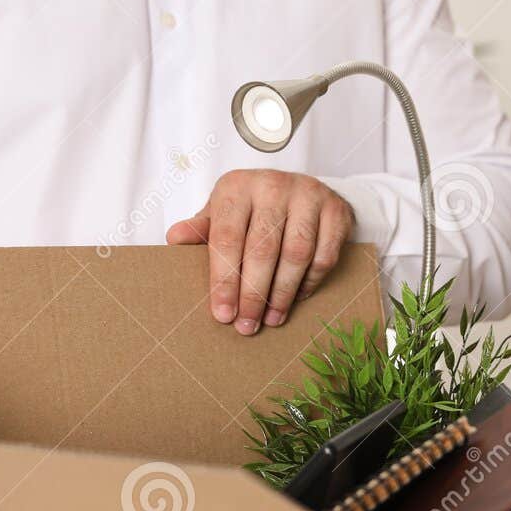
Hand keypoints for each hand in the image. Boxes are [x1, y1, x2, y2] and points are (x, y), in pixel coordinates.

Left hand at [166, 169, 353, 333]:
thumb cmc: (253, 207)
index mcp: (236, 187)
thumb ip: (201, 229)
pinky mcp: (336, 210)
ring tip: (271, 319)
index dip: (224, 280)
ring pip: (296, 254)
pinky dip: (310, 283)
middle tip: (246, 325)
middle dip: (253, 294)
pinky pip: (324, 255)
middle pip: (261, 249)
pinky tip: (296, 299)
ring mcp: (308, 195)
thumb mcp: (222, 212)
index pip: (226, 238)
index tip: (223, 314)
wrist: (299, 188)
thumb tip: (173, 239)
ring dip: (282, 293)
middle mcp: (272, 186)